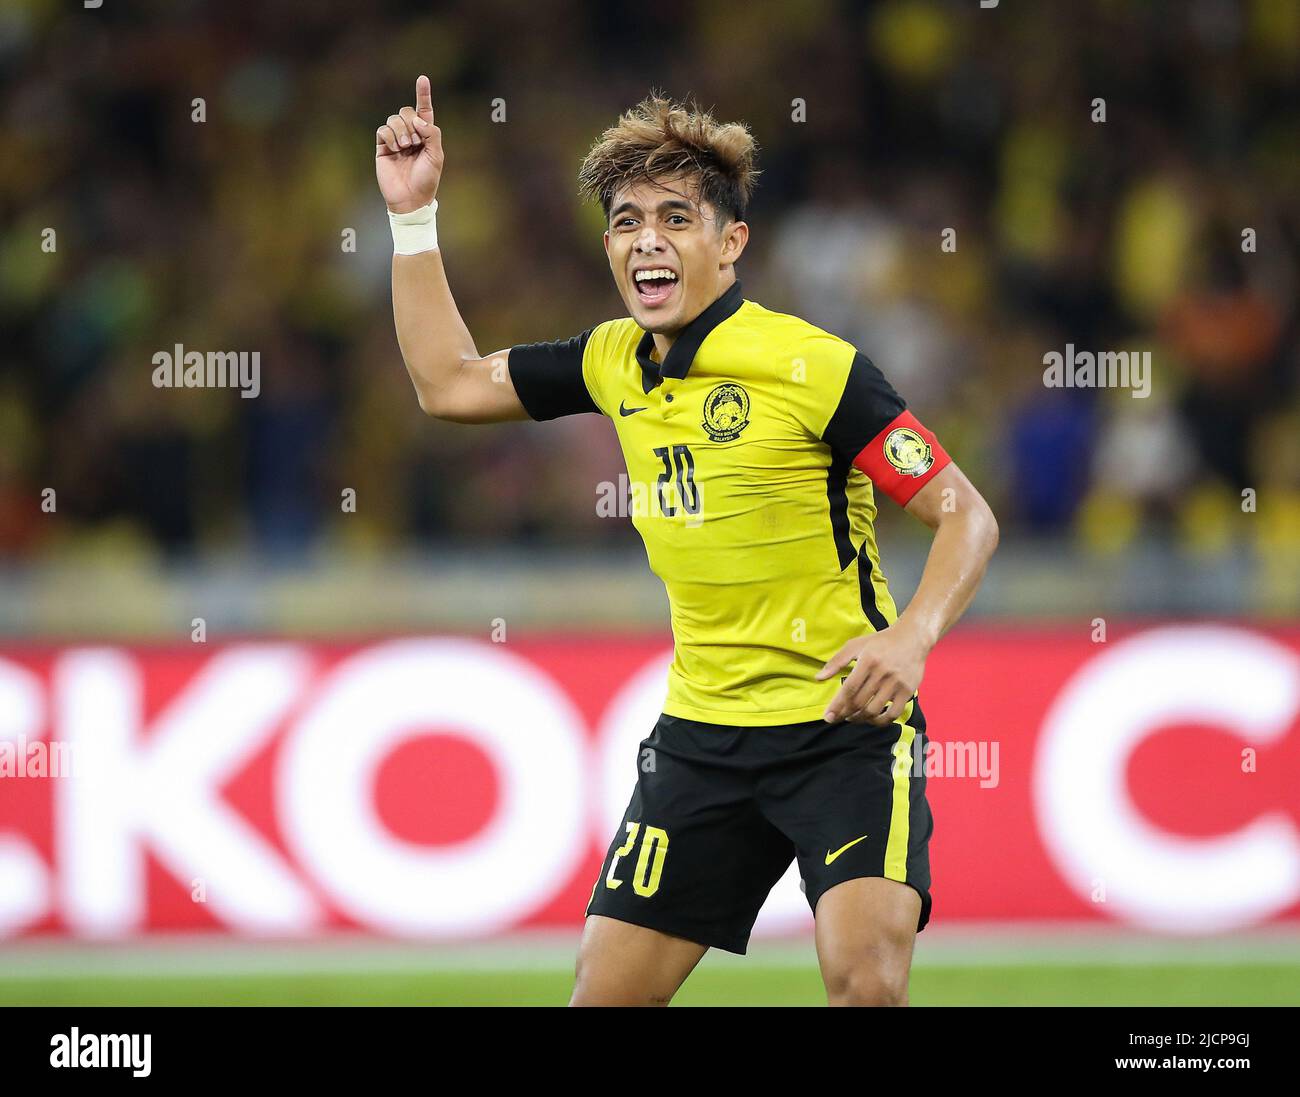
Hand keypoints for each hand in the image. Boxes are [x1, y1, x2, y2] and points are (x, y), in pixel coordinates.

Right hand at [376, 75, 443, 213]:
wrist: (410, 198)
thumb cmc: (426, 180)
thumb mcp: (437, 156)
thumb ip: (432, 134)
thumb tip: (418, 119)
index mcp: (426, 135)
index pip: (424, 110)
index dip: (423, 94)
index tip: (423, 78)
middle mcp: (410, 134)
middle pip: (406, 111)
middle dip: (411, 124)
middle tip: (415, 143)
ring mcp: (395, 140)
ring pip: (393, 119)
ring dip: (400, 131)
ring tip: (405, 148)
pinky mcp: (382, 147)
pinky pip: (382, 130)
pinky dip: (389, 137)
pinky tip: (394, 150)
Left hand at [816, 622, 929, 725]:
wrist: (912, 638)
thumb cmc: (880, 642)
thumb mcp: (855, 645)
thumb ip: (836, 661)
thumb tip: (818, 678)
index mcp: (868, 661)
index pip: (849, 689)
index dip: (837, 705)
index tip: (828, 716)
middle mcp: (882, 673)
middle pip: (860, 702)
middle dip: (845, 714)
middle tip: (838, 718)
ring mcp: (896, 683)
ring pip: (874, 710)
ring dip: (860, 718)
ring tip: (852, 718)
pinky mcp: (908, 691)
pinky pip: (893, 713)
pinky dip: (881, 721)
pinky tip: (872, 719)